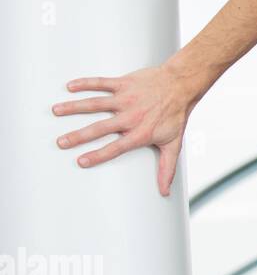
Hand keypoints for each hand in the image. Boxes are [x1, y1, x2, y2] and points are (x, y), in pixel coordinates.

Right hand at [52, 61, 197, 196]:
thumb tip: (165, 192)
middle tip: (61, 142)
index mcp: (141, 132)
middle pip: (101, 127)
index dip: (99, 155)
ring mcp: (127, 98)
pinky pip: (102, 83)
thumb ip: (166, 168)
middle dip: (79, 135)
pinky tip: (70, 86)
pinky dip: (85, 83)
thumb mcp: (173, 143)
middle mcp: (132, 116)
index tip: (81, 161)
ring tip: (56, 111)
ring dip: (75, 107)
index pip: (117, 147)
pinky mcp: (125, 83)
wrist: (182, 84)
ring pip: (96, 103)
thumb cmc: (176, 114)